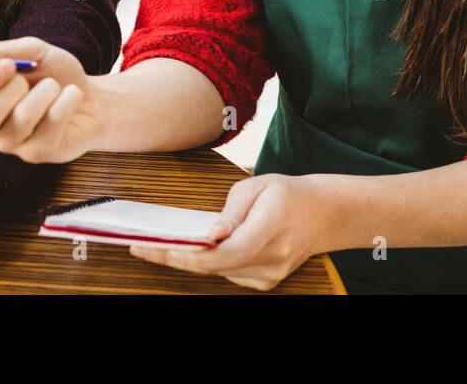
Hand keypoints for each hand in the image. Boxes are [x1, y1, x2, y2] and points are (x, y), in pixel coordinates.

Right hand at [0, 37, 100, 163]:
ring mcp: (12, 142)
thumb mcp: (34, 52)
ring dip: (45, 93)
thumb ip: (4, 52)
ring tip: (55, 86)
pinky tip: (71, 97)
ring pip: (20, 119)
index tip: (6, 65)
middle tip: (27, 78)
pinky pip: (49, 125)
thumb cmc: (56, 75)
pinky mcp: (38, 153)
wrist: (92, 99)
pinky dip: (65, 101)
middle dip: (9, 91)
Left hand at [128, 174, 333, 290]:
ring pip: (219, 271)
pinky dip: (211, 261)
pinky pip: (229, 273)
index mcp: (270, 229)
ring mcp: (270, 275)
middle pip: (214, 267)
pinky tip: (195, 248)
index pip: (222, 253)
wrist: (325, 215)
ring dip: (191, 259)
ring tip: (157, 246)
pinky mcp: (266, 281)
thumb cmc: (289, 194)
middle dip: (175, 258)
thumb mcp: (258, 185)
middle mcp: (272, 259)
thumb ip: (232, 211)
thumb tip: (211, 235)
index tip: (156, 248)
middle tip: (141, 247)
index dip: (186, 255)